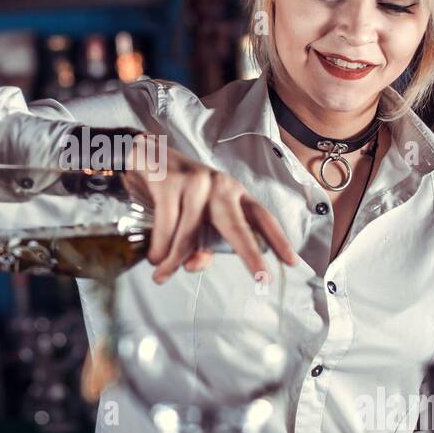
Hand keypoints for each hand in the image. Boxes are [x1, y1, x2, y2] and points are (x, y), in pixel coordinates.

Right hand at [120, 136, 297, 283]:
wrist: (142, 154)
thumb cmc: (174, 190)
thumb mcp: (192, 216)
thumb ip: (199, 243)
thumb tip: (193, 265)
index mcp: (233, 193)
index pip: (261, 217)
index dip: (278, 240)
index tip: (291, 262)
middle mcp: (219, 185)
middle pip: (238, 224)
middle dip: (251, 253)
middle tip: (262, 278)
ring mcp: (195, 181)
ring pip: (190, 233)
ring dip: (174, 259)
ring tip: (161, 274)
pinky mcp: (170, 181)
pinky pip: (167, 224)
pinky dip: (159, 246)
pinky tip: (154, 257)